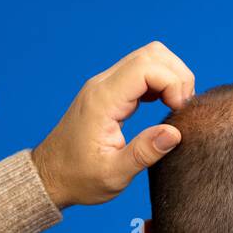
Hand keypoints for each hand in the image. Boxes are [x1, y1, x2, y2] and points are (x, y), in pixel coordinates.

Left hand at [32, 42, 195, 208]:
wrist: (51, 176)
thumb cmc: (78, 178)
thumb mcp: (114, 174)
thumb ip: (145, 152)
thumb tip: (174, 133)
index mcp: (103, 101)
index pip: (146, 67)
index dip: (173, 83)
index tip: (179, 111)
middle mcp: (102, 85)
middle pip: (151, 54)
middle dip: (177, 77)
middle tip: (181, 109)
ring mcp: (105, 85)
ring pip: (148, 58)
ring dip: (170, 77)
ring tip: (175, 107)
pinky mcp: (110, 92)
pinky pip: (140, 72)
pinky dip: (160, 82)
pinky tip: (164, 106)